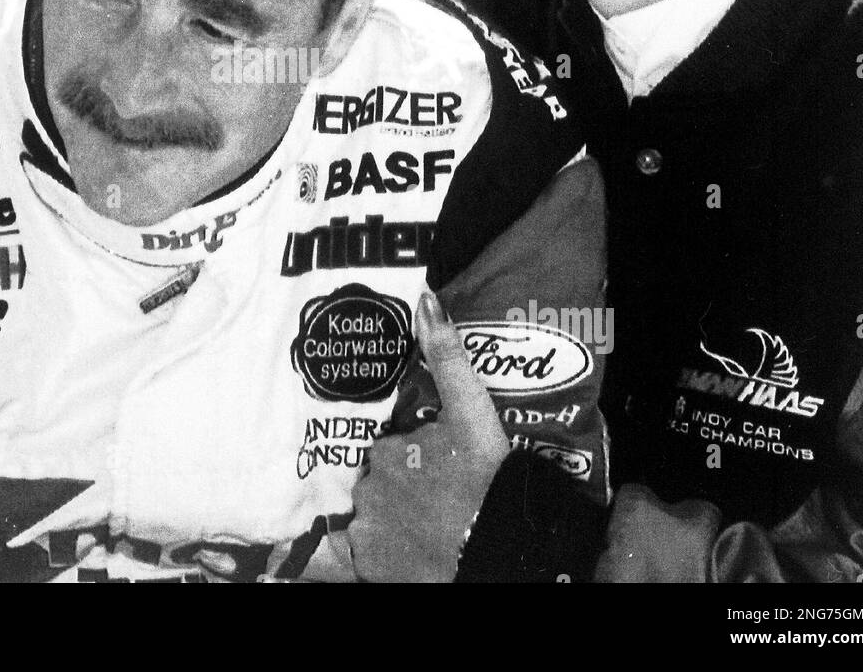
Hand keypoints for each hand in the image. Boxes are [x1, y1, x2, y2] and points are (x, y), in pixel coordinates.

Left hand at [349, 290, 510, 581]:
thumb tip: (426, 299)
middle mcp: (369, 484)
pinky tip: (400, 555)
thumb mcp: (474, 415)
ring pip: (373, 514)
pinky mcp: (367, 564)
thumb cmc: (491, 484)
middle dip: (403, 486)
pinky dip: (374, 556)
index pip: (393, 447)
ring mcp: (367, 527)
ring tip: (435, 530)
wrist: (501, 555)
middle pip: (381, 479)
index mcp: (391, 446)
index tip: (441, 471)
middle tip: (442, 502)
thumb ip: (448, 358)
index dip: (415, 457)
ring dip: (395, 519)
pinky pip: (360, 556)